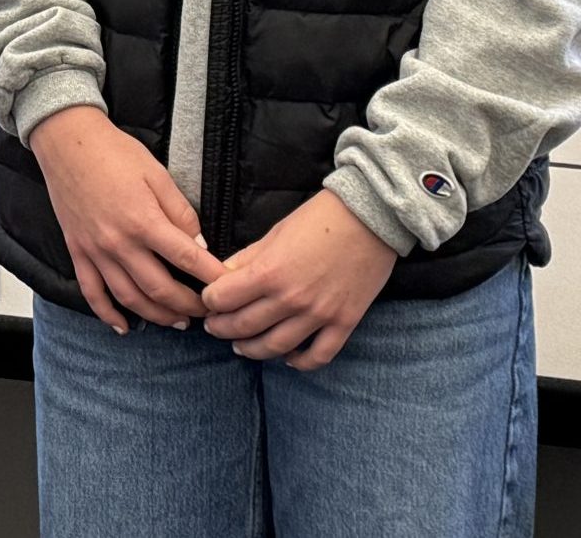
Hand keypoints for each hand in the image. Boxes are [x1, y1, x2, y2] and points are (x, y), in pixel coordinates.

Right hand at [29, 106, 227, 333]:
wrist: (66, 141)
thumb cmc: (113, 152)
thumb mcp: (157, 174)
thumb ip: (181, 212)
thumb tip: (200, 245)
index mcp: (144, 221)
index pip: (187, 260)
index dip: (212, 278)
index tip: (229, 288)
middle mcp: (119, 243)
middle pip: (160, 289)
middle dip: (189, 306)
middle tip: (208, 311)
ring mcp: (96, 251)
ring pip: (129, 298)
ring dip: (156, 316)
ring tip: (177, 322)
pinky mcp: (78, 251)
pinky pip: (92, 292)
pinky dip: (107, 314)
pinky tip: (123, 326)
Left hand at [200, 190, 397, 370]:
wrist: (371, 217)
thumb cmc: (320, 218)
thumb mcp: (275, 233)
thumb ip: (248, 258)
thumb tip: (222, 275)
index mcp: (269, 272)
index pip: (223, 299)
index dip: (210, 301)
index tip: (209, 301)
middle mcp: (291, 298)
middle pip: (244, 326)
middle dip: (222, 329)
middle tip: (215, 327)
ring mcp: (319, 315)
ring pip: (275, 347)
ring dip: (252, 350)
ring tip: (241, 346)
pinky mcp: (344, 323)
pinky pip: (318, 355)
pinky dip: (300, 363)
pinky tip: (288, 358)